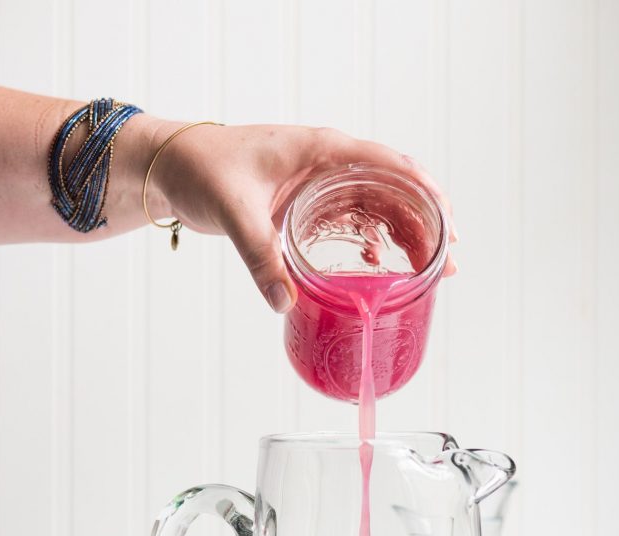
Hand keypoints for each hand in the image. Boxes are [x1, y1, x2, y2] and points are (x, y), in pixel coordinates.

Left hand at [149, 122, 457, 312]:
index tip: (448, 225)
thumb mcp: (233, 211)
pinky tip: (378, 271)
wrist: (170, 170)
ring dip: (404, 238)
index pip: (390, 165)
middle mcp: (328, 165)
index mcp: (321, 150)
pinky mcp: (306, 207)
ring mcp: (319, 186)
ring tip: (426, 273)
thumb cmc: (200, 169)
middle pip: (394, 191)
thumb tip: (285, 303)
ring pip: (378, 209)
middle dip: (425, 225)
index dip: (425, 194)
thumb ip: (260, 256)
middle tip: (445, 263)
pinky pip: (352, 223)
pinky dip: (371, 245)